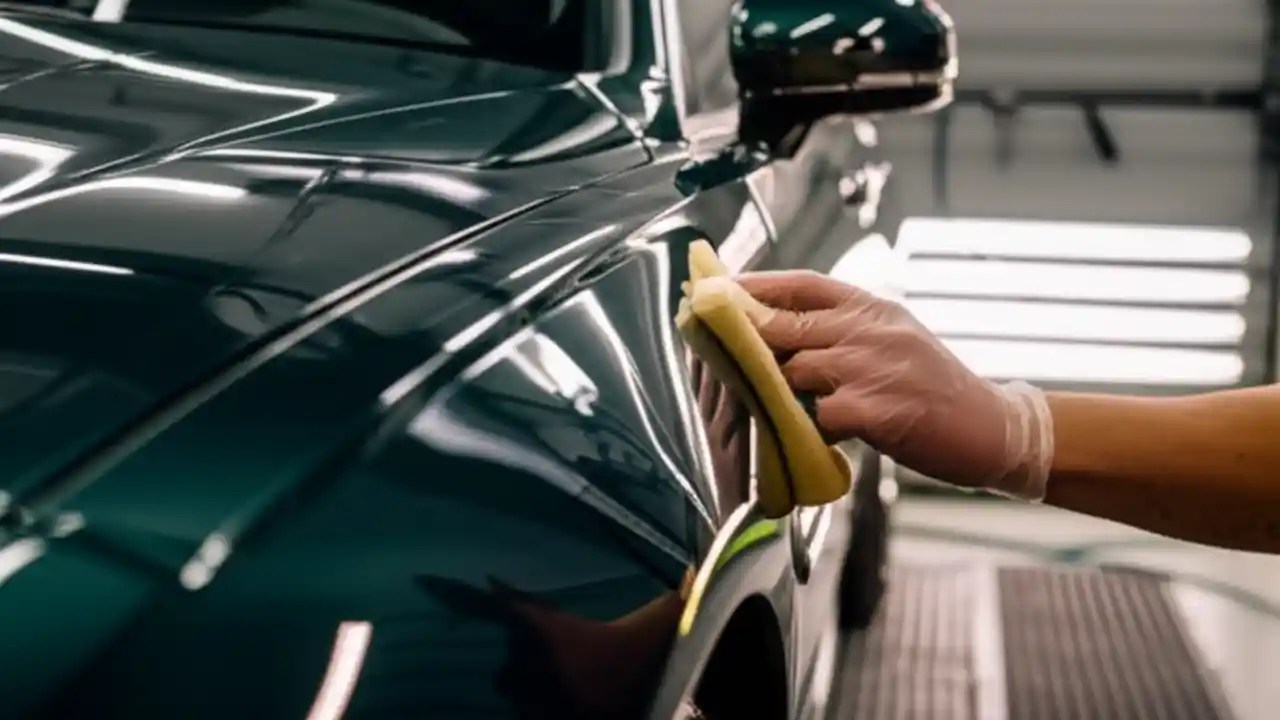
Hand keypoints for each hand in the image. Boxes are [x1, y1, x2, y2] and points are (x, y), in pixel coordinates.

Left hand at [736, 271, 1053, 500]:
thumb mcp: (892, 341)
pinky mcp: (880, 409)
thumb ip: (842, 332)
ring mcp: (877, 367)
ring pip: (796, 370)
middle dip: (749, 341)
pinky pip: (820, 414)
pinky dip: (810, 428)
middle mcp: (873, 329)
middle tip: (718, 353)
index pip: (805, 284)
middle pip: (788, 325)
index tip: (720, 289)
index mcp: (874, 308)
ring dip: (781, 393)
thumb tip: (777, 329)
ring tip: (778, 408)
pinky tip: (817, 436)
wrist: (992, 427)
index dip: (758, 285)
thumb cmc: (933, 389)